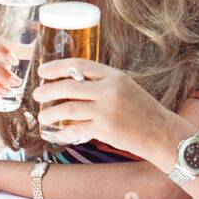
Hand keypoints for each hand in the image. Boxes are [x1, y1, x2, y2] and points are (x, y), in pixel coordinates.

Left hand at [34, 59, 178, 166]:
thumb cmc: (142, 110)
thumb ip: (102, 83)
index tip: (43, 72)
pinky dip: (63, 131)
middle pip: (68, 86)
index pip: (79, 65)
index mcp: (114, 76)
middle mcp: (109, 90)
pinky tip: (58, 133)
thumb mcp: (125, 86)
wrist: (160, 132)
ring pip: (68, 108)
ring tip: (43, 115)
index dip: (57, 67)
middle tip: (38, 94)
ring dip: (51, 112)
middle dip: (48, 90)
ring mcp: (106, 110)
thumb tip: (72, 82)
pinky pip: (76, 128)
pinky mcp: (104, 129)